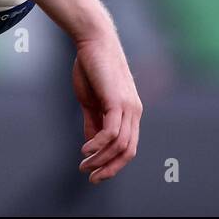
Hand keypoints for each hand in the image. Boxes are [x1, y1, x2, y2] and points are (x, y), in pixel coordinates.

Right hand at [72, 32, 141, 183]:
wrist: (93, 41)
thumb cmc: (92, 68)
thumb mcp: (91, 102)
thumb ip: (94, 122)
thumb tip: (92, 146)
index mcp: (130, 112)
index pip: (128, 147)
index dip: (113, 165)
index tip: (95, 174)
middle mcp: (134, 111)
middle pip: (128, 151)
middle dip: (109, 169)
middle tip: (91, 177)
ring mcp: (128, 106)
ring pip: (120, 145)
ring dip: (100, 159)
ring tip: (84, 165)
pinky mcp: (117, 100)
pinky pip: (112, 132)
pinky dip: (98, 145)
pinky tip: (85, 150)